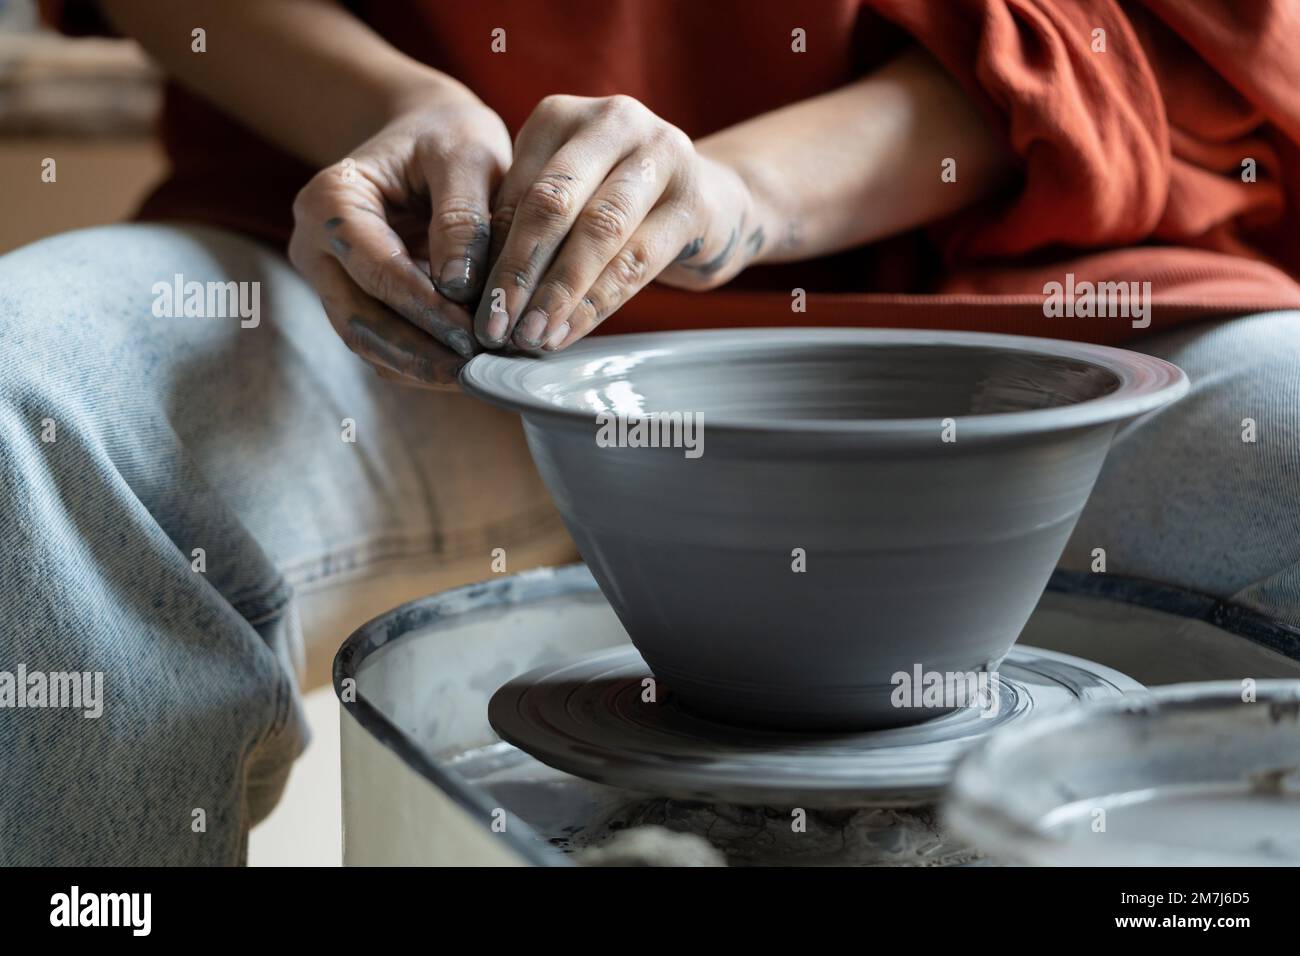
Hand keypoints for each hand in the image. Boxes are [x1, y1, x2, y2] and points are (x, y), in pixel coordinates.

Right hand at [289, 93, 511, 386]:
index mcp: (331, 201)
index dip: (425, 308)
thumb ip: (463, 218)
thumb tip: (459, 288)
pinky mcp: (354, 302)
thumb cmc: (449, 138)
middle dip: (422, 353)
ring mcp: (330, 280)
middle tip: (481, 373)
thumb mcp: (466, 157)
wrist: (429, 135)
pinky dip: (422, 363)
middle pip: (361, 320)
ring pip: (368, 343)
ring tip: (481, 378)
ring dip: (423, 368)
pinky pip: (382, 346)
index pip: (376, 269)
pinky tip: (469, 370)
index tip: (475, 336)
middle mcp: (316, 246)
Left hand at [472, 94, 760, 352]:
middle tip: (495, 326)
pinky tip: (570, 331)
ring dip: (560, 291)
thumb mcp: (564, 200)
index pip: (517, 191)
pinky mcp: (696, 198)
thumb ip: (523, 227)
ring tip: (533, 337)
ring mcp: (662, 153)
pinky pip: (638, 259)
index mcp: (562, 116)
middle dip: (519, 271)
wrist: (712, 202)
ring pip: (599, 230)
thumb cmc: (618, 206)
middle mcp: (613, 120)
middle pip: (553, 202)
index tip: (473, 307)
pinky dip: (598, 302)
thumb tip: (472, 293)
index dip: (490, 252)